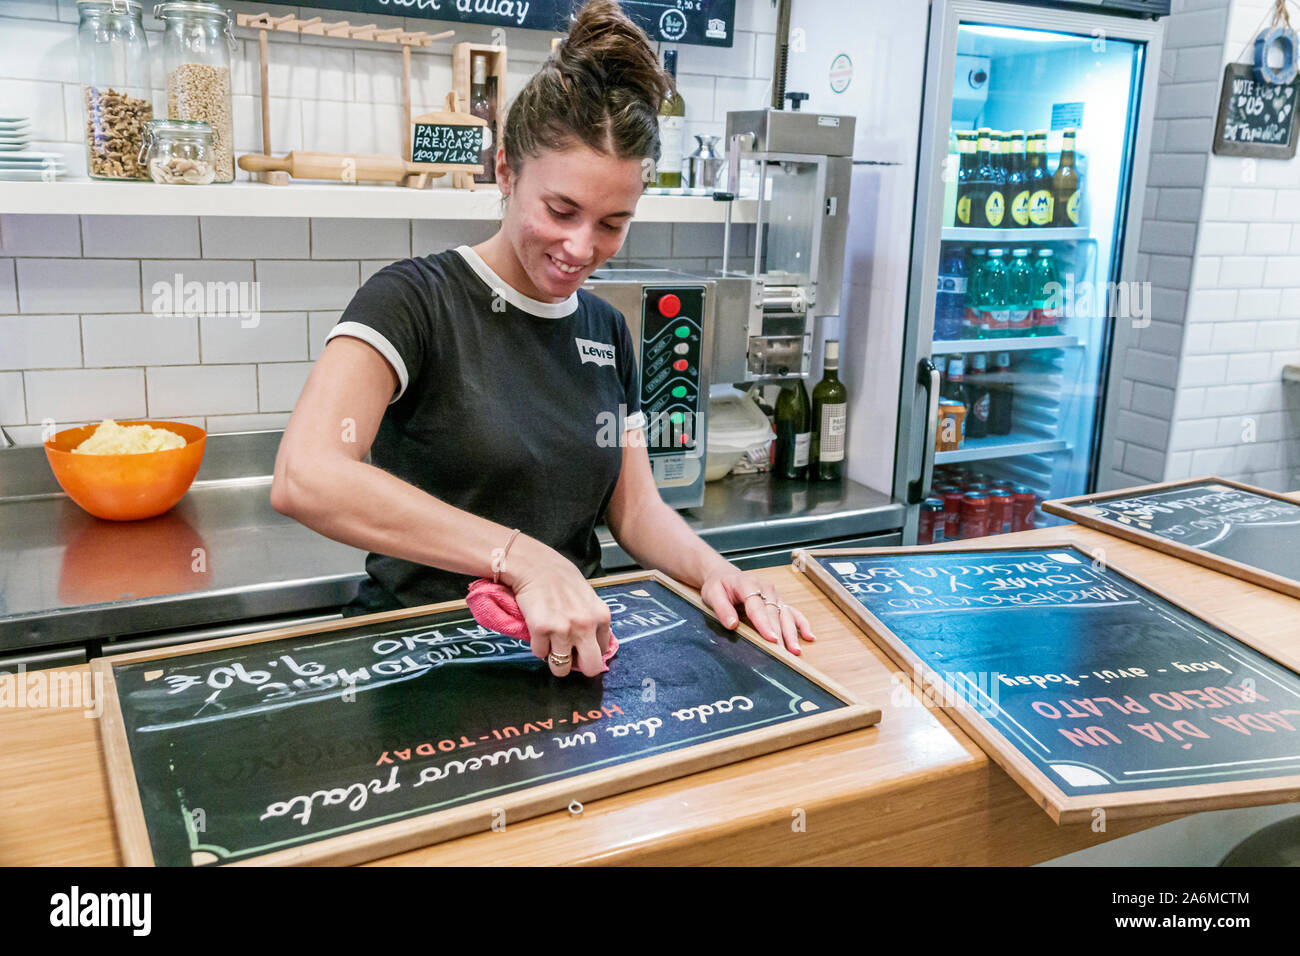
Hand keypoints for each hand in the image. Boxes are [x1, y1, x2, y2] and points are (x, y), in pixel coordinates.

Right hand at [503, 536, 611, 677]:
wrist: (535, 566)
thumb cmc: (560, 578)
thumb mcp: (587, 597)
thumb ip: (592, 620)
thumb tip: (591, 646)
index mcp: (601, 616)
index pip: (603, 651)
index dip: (588, 652)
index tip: (579, 648)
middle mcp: (586, 625)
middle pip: (591, 667)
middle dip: (578, 666)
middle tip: (567, 657)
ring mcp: (564, 629)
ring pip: (561, 668)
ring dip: (554, 658)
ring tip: (549, 641)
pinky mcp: (542, 630)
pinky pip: (540, 653)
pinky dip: (538, 646)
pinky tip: (537, 630)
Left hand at [700, 566, 814, 654]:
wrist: (724, 575)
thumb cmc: (719, 585)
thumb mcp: (712, 594)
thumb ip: (722, 609)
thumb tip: (732, 624)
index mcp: (748, 584)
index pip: (757, 607)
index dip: (765, 624)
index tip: (772, 638)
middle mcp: (766, 589)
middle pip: (774, 613)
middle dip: (780, 633)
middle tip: (783, 653)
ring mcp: (774, 595)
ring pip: (786, 615)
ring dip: (792, 633)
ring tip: (795, 651)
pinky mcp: (778, 602)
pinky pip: (793, 612)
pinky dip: (802, 624)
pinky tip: (809, 636)